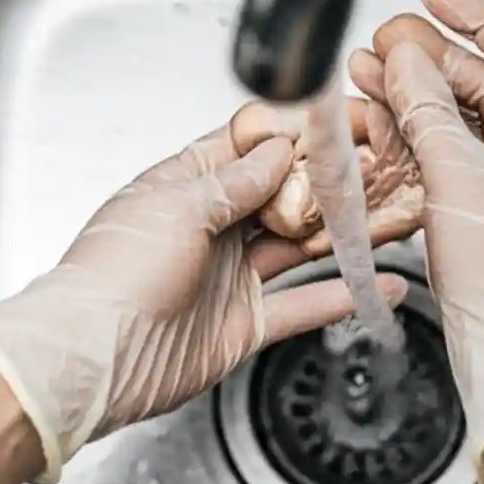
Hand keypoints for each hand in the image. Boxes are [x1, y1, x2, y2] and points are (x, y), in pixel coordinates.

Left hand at [0, 122, 407, 483]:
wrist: (93, 359)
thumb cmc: (113, 274)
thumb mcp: (178, 207)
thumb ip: (236, 182)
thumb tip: (277, 152)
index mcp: (184, 187)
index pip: (247, 150)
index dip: (293, 137)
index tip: (338, 124)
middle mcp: (210, 228)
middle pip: (281, 197)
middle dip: (328, 183)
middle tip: (378, 166)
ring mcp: (229, 276)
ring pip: (298, 247)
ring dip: (342, 234)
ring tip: (390, 216)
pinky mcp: (243, 323)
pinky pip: (301, 306)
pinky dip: (340, 296)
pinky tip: (377, 286)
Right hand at [350, 0, 483, 483]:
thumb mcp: (459, 175)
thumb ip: (429, 109)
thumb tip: (407, 60)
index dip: (477, 12)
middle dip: (434, 56)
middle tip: (387, 40)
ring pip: (465, 121)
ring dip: (418, 96)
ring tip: (370, 75)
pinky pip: (453, 157)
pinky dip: (419, 138)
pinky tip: (384, 131)